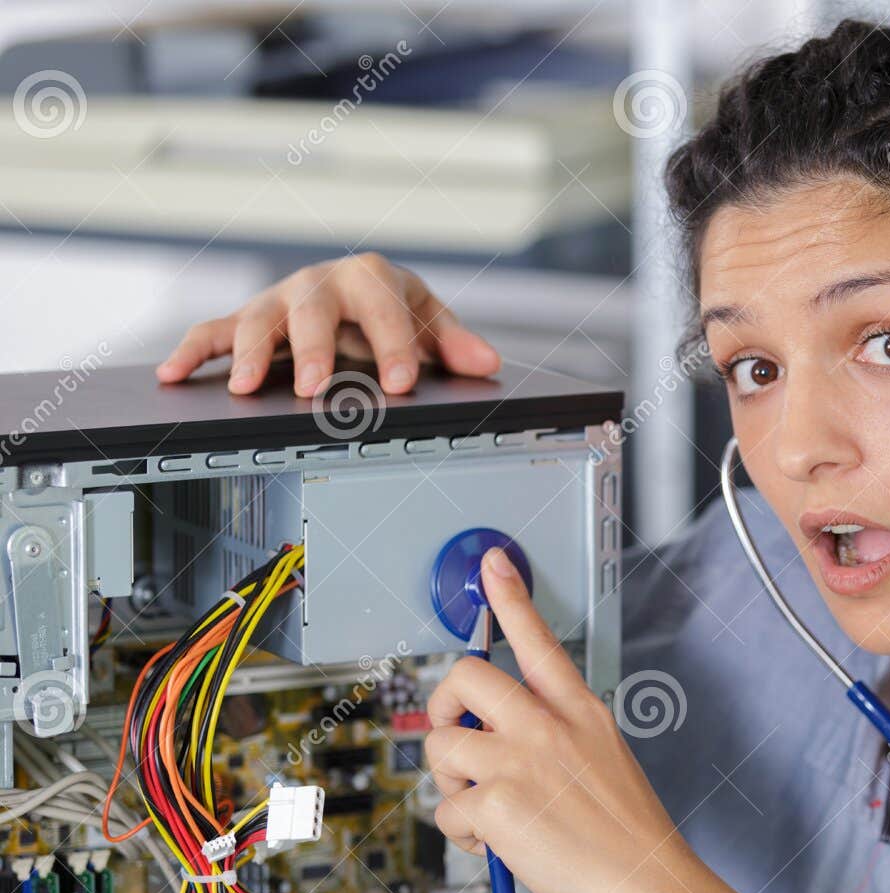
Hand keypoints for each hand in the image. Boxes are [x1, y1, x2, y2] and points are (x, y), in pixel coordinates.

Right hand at [157, 252, 499, 396]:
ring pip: (259, 319)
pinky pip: (213, 331)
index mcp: (373, 279)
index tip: (403, 383)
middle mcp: (322, 284)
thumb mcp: (430, 323)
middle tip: (316, 386)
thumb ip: (455, 344)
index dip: (395, 347)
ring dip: (250, 352)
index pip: (385, 310)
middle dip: (314, 348)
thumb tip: (486, 362)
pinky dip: (192, 351)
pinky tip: (174, 374)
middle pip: (313, 309)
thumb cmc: (395, 310)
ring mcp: (282, 301)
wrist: (360, 291)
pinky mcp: (249, 320)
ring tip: (246, 387)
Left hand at [423, 547, 705, 892]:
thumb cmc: (632, 840)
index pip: (540, 639)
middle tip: (455, 738)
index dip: (511, 597)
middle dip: (443, 707)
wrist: (654, 889)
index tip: (495, 564)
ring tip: (483, 811)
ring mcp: (521, 759)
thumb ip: (557, 741)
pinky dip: (464, 835)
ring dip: (450, 784)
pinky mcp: (497, 802)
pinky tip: (498, 846)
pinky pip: (447, 809)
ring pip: (442, 746)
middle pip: (464, 677)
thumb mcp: (607, 763)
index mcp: (581, 712)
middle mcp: (549, 726)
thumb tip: (502, 746)